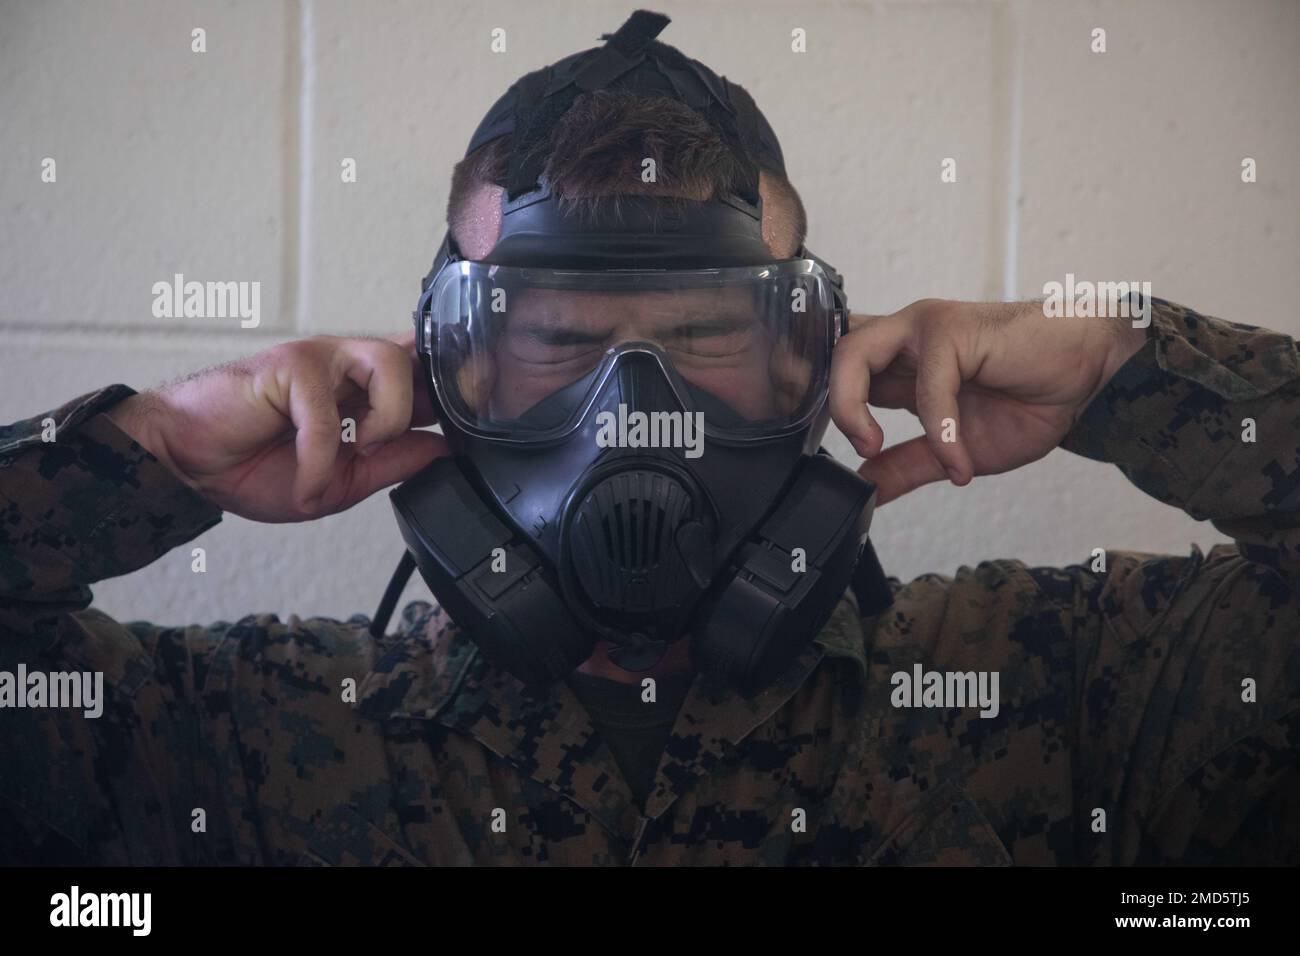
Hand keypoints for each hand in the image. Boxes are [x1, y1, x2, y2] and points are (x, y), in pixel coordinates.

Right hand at [106, 331, 445, 521]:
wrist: (186, 465)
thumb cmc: (252, 465)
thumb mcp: (340, 482)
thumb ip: (391, 463)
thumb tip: (444, 450)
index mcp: (364, 389)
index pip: (426, 374)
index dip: (455, 388)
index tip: (480, 416)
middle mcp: (348, 365)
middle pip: (422, 359)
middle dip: (433, 399)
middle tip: (411, 442)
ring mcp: (320, 359)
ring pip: (390, 364)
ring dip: (385, 420)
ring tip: (356, 453)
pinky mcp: (288, 366)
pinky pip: (328, 413)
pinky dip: (321, 460)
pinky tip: (307, 485)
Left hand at [830, 299, 1146, 504]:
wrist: (1089, 378)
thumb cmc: (1030, 399)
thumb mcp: (954, 452)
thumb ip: (906, 466)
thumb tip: (862, 492)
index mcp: (897, 363)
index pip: (832, 371)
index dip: (811, 398)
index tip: (802, 442)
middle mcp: (901, 337)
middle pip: (827, 356)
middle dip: (817, 401)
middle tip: (844, 446)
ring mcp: (924, 328)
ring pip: (854, 353)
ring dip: (853, 408)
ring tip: (875, 446)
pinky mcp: (953, 331)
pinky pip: (928, 387)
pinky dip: (940, 432)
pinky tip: (960, 462)